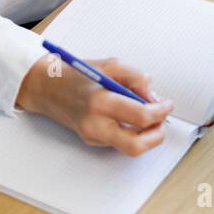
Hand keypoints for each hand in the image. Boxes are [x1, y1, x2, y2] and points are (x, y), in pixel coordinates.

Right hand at [16, 54, 174, 155]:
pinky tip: (130, 117)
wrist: (46, 88)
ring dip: (146, 136)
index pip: (141, 116)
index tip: (167, 104)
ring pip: (129, 148)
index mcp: (100, 101)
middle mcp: (95, 123)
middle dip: (156, 136)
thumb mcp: (110, 65)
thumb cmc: (76, 74)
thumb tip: (153, 96)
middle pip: (136, 145)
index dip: (160, 111)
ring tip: (149, 118)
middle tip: (162, 121)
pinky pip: (118, 142)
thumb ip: (136, 78)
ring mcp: (91, 135)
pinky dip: (131, 132)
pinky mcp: (90, 140)